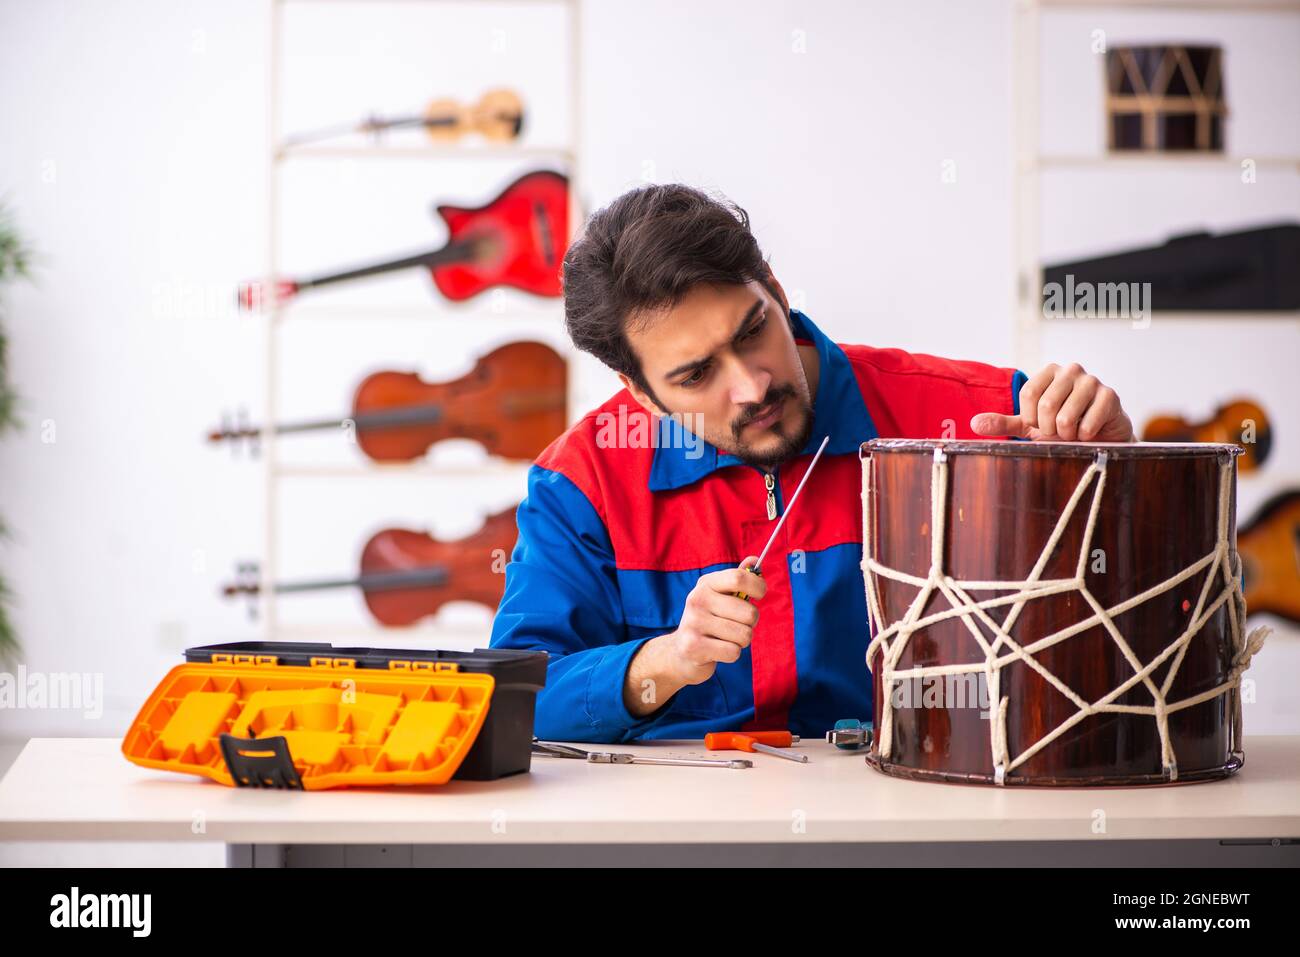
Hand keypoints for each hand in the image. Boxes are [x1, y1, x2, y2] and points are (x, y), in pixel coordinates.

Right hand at [663, 556, 766, 685]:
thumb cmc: (709, 620)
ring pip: (744, 635)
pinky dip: (732, 654)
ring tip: (726, 638)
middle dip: (751, 623)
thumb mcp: (720, 596)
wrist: (680, 651)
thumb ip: (738, 579)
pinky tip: (718, 650)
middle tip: (737, 624)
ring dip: (742, 641)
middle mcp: (697, 599)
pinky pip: (734, 652)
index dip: (758, 587)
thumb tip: (755, 560)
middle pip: (749, 612)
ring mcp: (693, 622)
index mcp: (706, 584)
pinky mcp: (693, 646)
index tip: (759, 595)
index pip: (738, 578)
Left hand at [970, 362, 1133, 441]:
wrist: (1099, 436)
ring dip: (1066, 435)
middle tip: (1058, 430)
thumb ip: (1003, 422)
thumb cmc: (1061, 425)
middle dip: (1049, 428)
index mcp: (1048, 371)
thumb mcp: (1029, 424)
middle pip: (1046, 406)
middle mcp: (1071, 369)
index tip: (1041, 422)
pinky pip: (1087, 424)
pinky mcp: (1111, 396)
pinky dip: (1084, 436)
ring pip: (1065, 417)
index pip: (1028, 396)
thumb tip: (973, 424)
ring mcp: (1093, 381)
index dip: (1031, 418)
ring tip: (1073, 431)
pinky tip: (1089, 432)